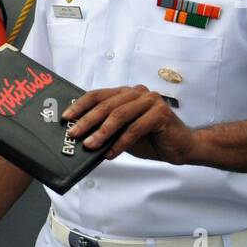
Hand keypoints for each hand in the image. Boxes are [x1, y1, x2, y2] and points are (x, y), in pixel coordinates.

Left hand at [63, 85, 197, 163]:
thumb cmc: (150, 139)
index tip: (66, 117)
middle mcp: (138, 93)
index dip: (80, 105)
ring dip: (102, 132)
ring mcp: (150, 101)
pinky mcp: (161, 113)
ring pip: (120, 115)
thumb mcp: (122, 132)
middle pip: (107, 105)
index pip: (98, 95)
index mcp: (126, 93)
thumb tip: (79, 134)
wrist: (181, 146)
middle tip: (73, 134)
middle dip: (87, 120)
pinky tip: (110, 154)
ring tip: (89, 146)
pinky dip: (120, 143)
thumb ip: (105, 128)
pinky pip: (135, 128)